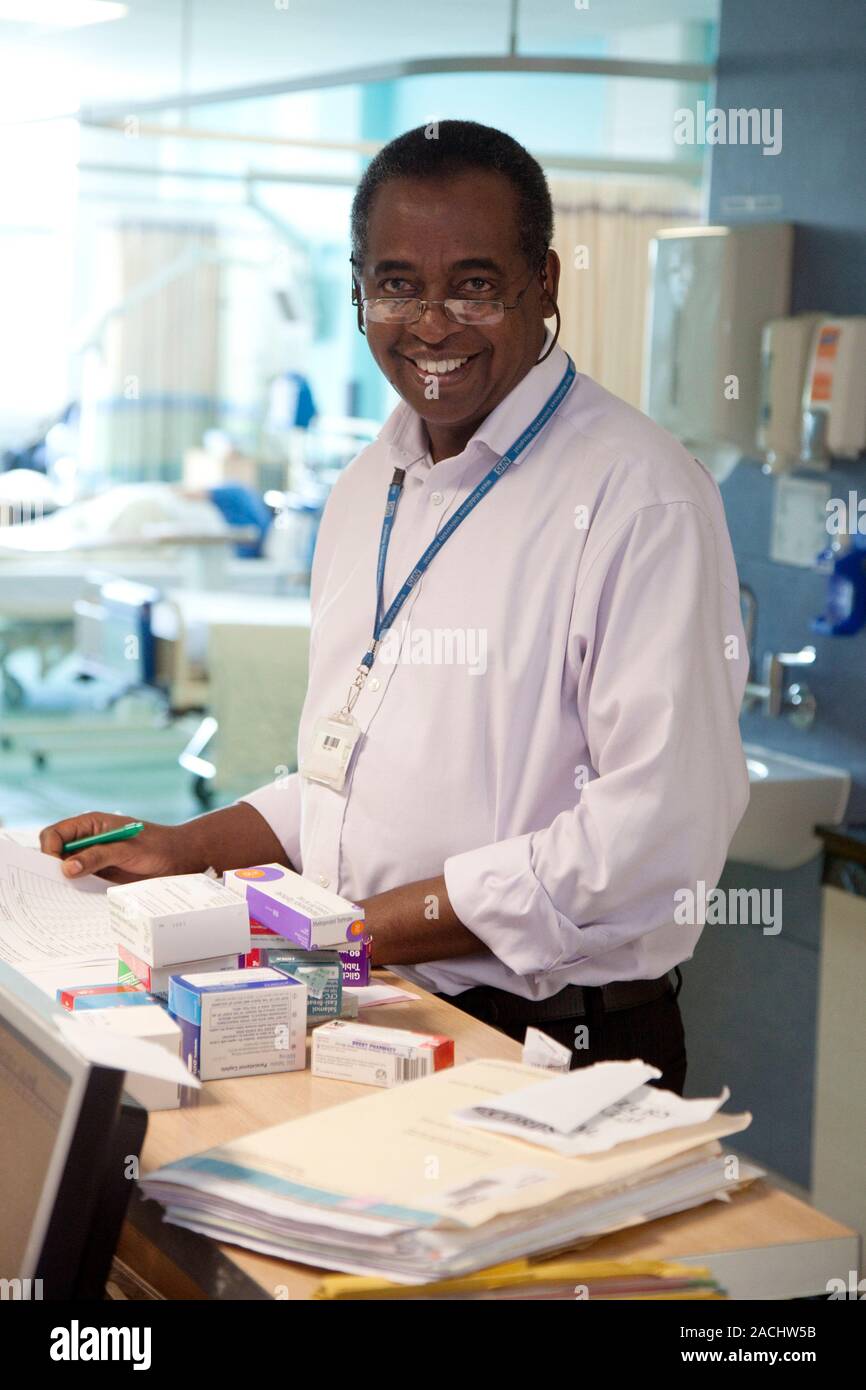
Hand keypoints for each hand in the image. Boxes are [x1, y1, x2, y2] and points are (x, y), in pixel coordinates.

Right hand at [39, 812, 198, 881]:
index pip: (55, 834)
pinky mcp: (100, 875)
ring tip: (65, 896)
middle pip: (55, 853)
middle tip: (55, 887)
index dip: (49, 849)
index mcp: (90, 824)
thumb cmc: (156, 846)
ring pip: (66, 870)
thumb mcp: (126, 849)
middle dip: (51, 868)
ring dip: (64, 882)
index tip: (55, 868)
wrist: (180, 859)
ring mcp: (93, 859)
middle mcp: (87, 840)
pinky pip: (80, 883)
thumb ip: (97, 856)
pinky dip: (77, 891)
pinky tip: (79, 901)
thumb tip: (66, 868)